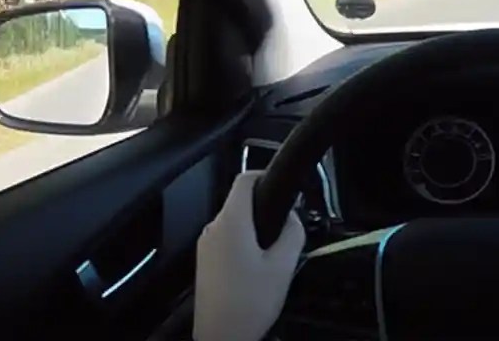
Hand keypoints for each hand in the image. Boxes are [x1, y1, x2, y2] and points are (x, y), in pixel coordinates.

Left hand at [194, 171, 304, 340]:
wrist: (220, 338)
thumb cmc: (249, 303)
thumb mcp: (283, 266)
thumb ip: (293, 232)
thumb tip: (292, 217)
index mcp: (231, 222)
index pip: (244, 179)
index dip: (264, 174)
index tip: (282, 184)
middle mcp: (213, 229)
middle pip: (240, 203)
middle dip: (264, 209)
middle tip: (286, 230)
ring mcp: (205, 246)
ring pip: (235, 224)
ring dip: (254, 231)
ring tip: (273, 256)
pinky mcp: (205, 263)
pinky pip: (227, 241)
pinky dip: (244, 246)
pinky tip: (257, 270)